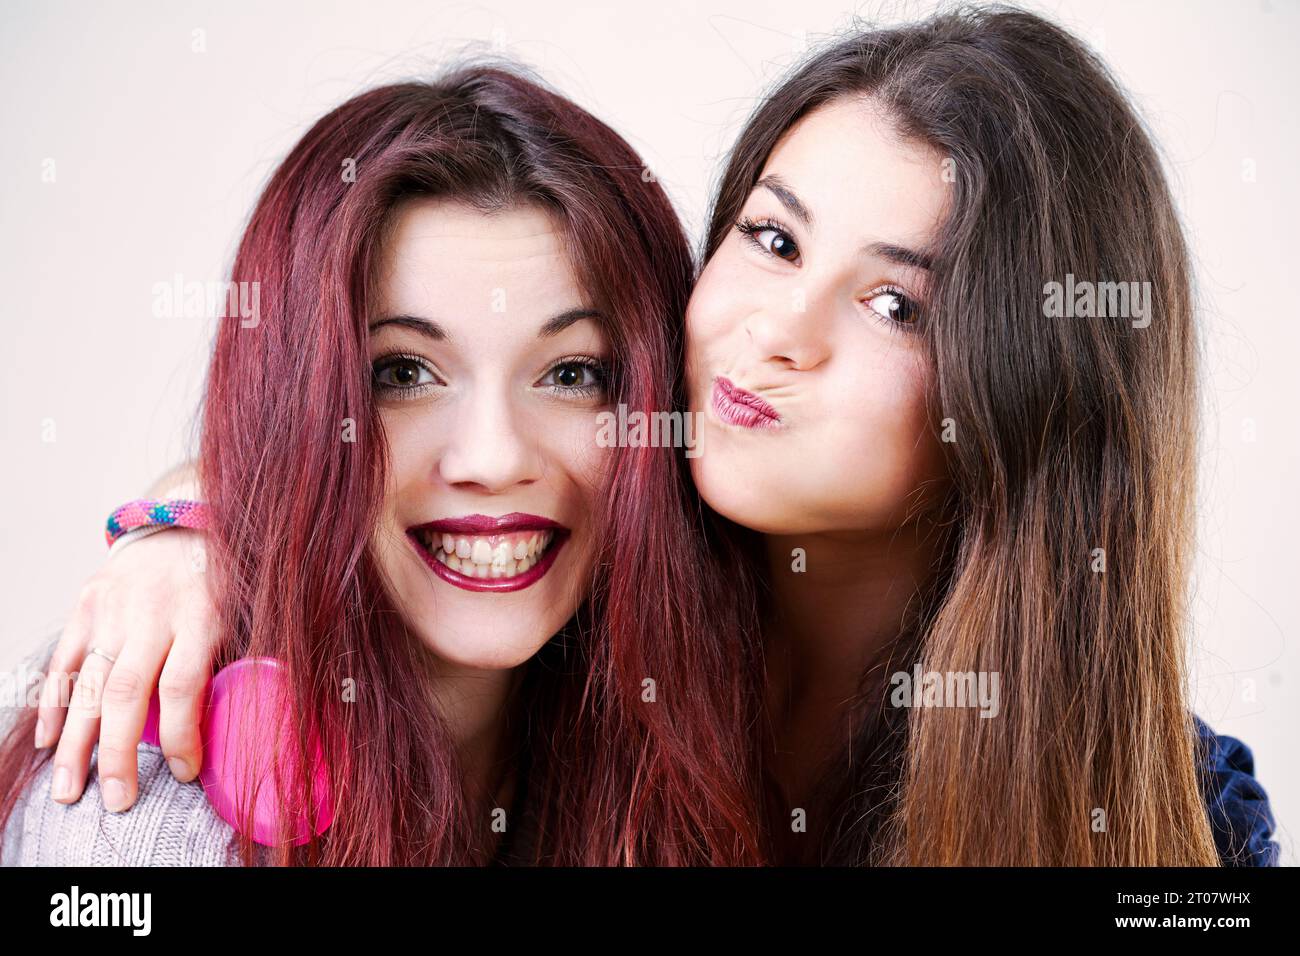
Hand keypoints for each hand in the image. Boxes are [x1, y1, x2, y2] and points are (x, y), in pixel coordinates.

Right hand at [36, 528, 217, 811]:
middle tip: (116, 800)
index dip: (182, 734)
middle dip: (118, 754)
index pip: (183, 685)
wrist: (182, 522)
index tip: (185, 772)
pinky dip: (53, 704)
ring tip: (70, 789)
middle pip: (127, 693)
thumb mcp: (243, 612)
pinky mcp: (86, 607)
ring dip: (75, 743)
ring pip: (88, 685)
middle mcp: (151, 614)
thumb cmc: (221, 578)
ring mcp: (112, 610)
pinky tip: (50, 741)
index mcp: (200, 615)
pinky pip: (64, 662)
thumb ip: (231, 661)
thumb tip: (238, 727)